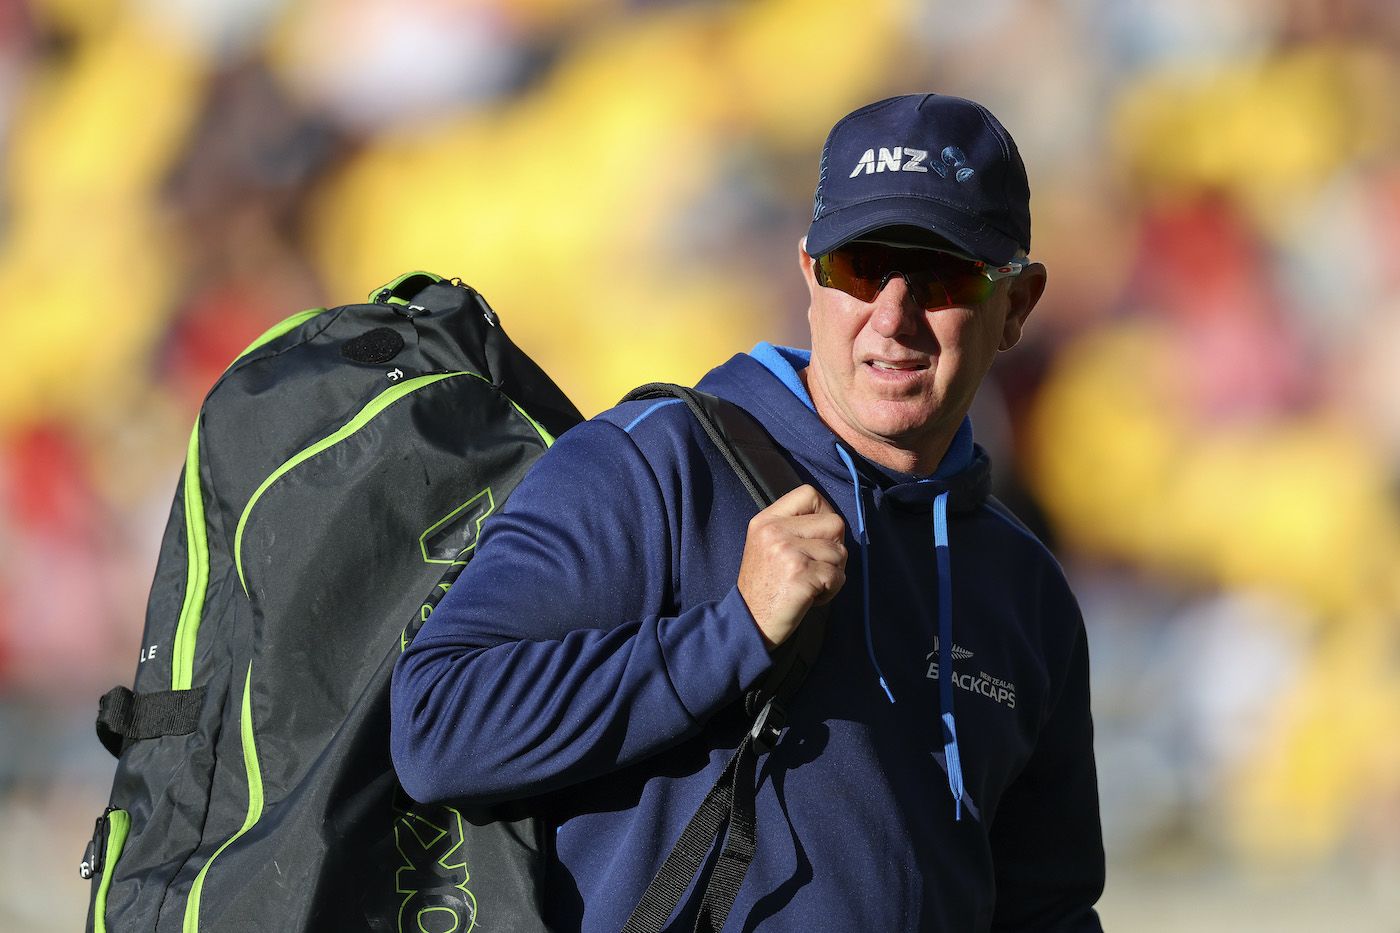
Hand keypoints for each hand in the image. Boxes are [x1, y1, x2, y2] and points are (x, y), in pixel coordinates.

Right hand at [737, 485, 846, 648]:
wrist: (749, 622)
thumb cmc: (764, 586)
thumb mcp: (766, 546)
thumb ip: (793, 528)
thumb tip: (832, 521)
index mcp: (766, 521)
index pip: (809, 494)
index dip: (825, 512)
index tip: (819, 535)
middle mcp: (775, 531)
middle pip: (834, 523)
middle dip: (834, 548)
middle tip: (816, 566)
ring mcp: (788, 552)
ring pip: (840, 552)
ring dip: (833, 573)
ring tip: (810, 584)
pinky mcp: (801, 575)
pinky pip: (838, 576)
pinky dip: (831, 591)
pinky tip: (811, 597)